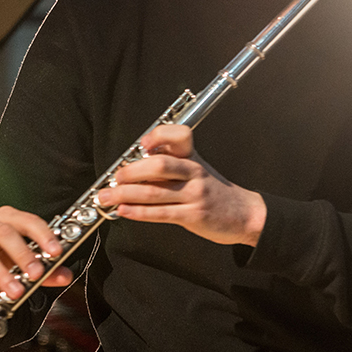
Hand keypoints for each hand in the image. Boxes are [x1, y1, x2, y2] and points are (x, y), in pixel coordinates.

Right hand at [0, 206, 72, 306]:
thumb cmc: (1, 261)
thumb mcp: (25, 264)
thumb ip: (46, 270)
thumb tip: (65, 276)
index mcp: (7, 219)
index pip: (27, 221)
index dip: (43, 235)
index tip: (55, 251)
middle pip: (4, 233)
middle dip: (22, 255)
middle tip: (35, 274)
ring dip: (1, 274)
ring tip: (15, 292)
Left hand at [97, 124, 266, 246]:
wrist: (245, 214)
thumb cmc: (215, 191)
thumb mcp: (198, 169)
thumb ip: (171, 165)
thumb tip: (133, 168)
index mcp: (193, 157)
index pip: (179, 136)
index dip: (158, 136)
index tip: (141, 145)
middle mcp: (194, 172)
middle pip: (159, 165)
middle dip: (131, 172)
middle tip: (114, 178)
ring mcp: (195, 194)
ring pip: (155, 192)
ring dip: (125, 194)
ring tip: (106, 197)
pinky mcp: (194, 215)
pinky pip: (161, 213)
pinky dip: (138, 212)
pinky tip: (123, 211)